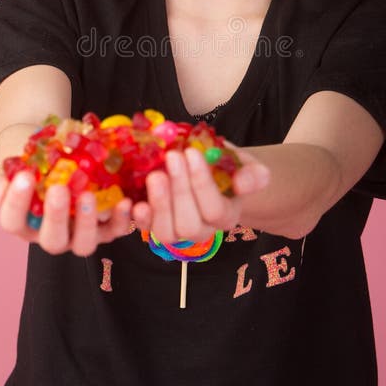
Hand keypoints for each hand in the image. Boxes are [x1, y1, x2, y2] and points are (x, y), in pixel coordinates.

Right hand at [0, 169, 131, 256]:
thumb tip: (2, 182)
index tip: (24, 176)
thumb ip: (5, 178)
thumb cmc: (37, 170)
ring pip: (83, 245)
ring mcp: (79, 237)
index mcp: (24, 224)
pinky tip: (124, 200)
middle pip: (51, 240)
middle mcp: (50, 236)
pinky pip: (115, 231)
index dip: (16, 203)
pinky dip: (121, 219)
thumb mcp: (17, 171)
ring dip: (87, 223)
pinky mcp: (105, 231)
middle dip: (55, 217)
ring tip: (89, 195)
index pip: (12, 222)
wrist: (60, 166)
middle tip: (58, 189)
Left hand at [131, 144, 269, 243]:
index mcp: (226, 215)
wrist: (211, 174)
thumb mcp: (245, 164)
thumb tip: (242, 183)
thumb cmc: (227, 168)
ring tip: (155, 175)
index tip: (191, 152)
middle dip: (180, 191)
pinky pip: (146, 230)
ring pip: (166, 233)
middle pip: (189, 224)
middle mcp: (202, 230)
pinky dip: (139, 218)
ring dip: (159, 204)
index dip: (201, 183)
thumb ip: (252, 174)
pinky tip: (133, 201)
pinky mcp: (156, 225)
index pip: (214, 209)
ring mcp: (177, 231)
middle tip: (172, 158)